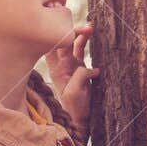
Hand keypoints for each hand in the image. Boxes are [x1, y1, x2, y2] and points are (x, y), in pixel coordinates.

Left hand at [45, 21, 99, 140]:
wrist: (81, 119)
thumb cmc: (74, 108)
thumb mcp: (75, 92)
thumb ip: (80, 76)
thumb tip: (90, 67)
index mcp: (57, 69)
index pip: (53, 46)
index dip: (58, 34)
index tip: (70, 27)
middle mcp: (62, 65)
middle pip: (63, 41)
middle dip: (72, 30)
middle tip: (87, 26)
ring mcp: (71, 65)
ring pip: (74, 44)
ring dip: (81, 34)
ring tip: (91, 26)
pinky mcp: (81, 68)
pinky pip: (82, 50)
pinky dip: (87, 42)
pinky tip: (93, 35)